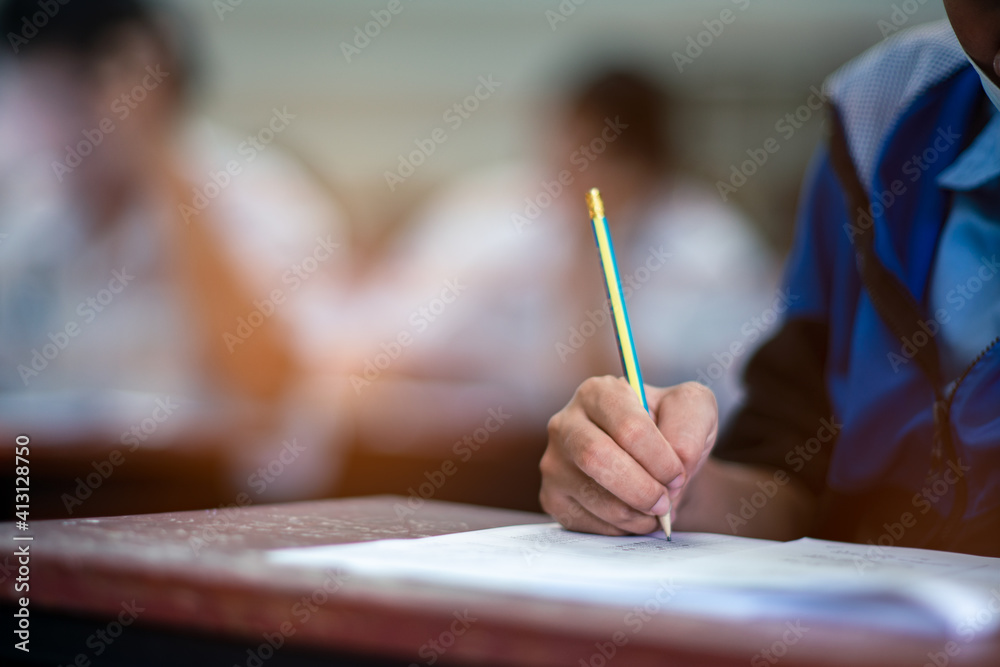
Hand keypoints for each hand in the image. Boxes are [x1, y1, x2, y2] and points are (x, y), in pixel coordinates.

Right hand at [540, 377, 717, 534]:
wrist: (658, 465)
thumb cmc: (672, 432)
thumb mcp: (694, 410)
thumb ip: (689, 425)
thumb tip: (675, 460)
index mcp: (598, 392)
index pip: (628, 427)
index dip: (660, 459)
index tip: (679, 475)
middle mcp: (566, 422)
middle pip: (597, 458)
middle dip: (641, 489)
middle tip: (665, 502)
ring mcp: (554, 461)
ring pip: (593, 496)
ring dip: (635, 514)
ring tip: (655, 511)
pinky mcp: (552, 496)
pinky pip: (584, 522)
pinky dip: (619, 528)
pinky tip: (633, 515)